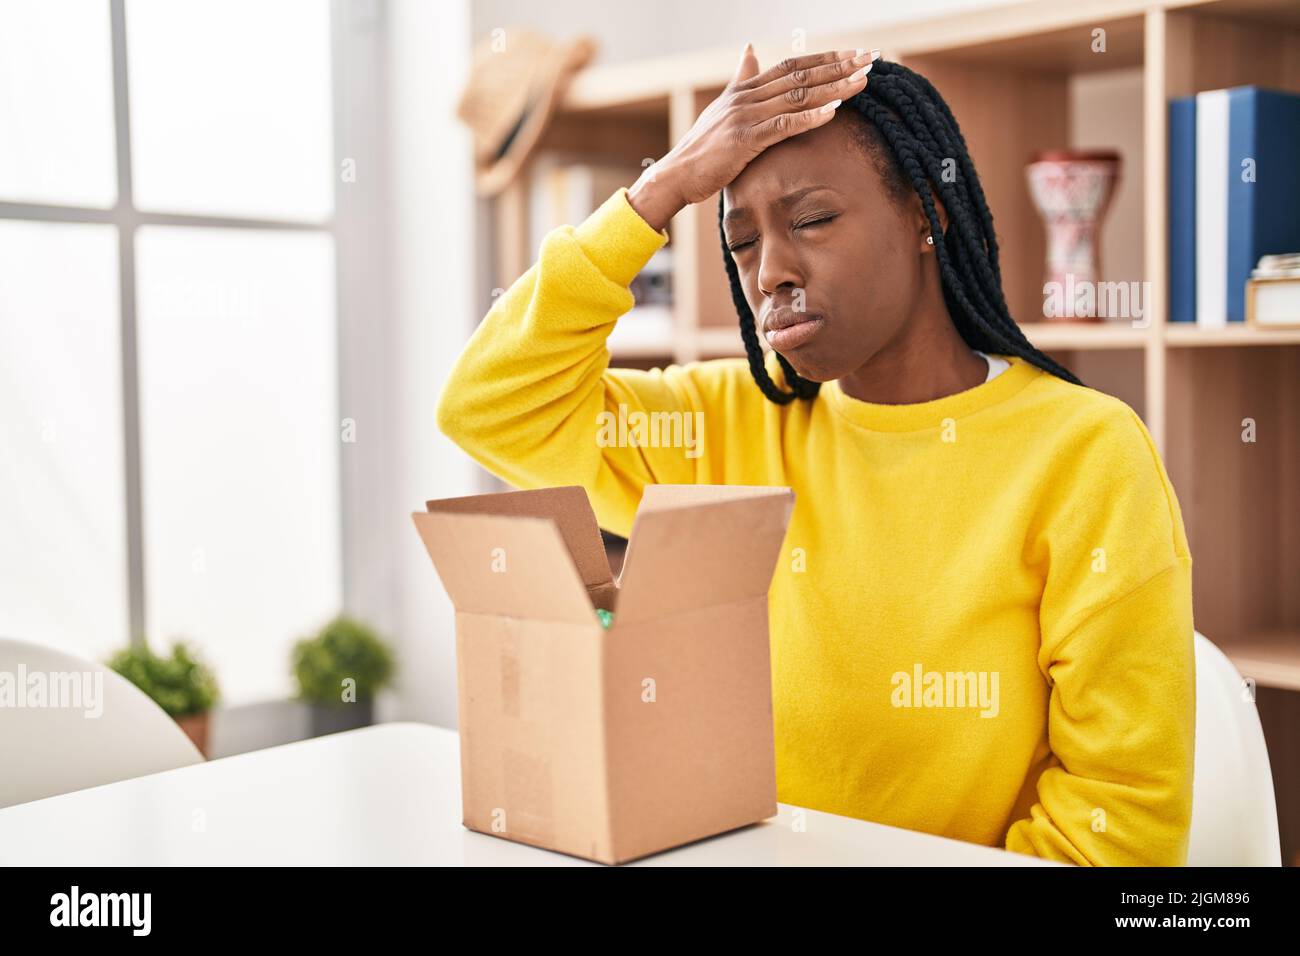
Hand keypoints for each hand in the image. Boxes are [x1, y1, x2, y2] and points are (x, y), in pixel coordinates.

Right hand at [628, 45, 874, 229]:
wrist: (676, 174)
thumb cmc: (702, 148)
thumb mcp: (724, 108)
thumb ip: (742, 78)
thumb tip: (750, 50)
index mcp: (746, 88)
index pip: (792, 65)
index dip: (824, 57)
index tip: (854, 53)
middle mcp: (747, 97)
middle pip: (800, 75)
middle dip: (839, 66)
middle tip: (870, 58)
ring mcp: (745, 117)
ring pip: (797, 96)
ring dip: (833, 87)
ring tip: (862, 81)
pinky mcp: (744, 140)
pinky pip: (782, 125)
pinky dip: (810, 117)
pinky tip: (834, 111)